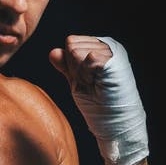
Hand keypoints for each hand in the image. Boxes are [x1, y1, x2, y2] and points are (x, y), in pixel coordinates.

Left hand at [49, 35, 148, 164]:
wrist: (113, 122)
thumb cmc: (98, 105)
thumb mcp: (78, 82)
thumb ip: (66, 66)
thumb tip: (52, 52)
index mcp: (99, 48)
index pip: (71, 42)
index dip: (71, 64)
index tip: (85, 80)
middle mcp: (107, 45)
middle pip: (72, 44)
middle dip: (74, 67)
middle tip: (90, 83)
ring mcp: (112, 51)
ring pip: (76, 51)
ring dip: (80, 72)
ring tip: (95, 84)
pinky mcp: (113, 59)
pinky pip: (86, 58)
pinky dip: (86, 75)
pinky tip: (97, 84)